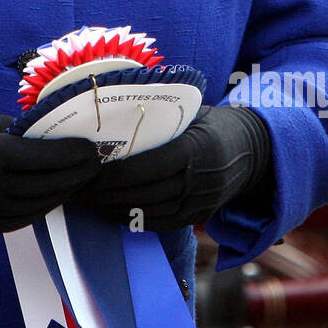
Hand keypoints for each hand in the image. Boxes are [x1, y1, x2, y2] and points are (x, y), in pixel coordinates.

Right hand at [0, 105, 101, 232]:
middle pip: (43, 185)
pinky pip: (15, 220)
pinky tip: (50, 196)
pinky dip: (38, 209)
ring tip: (78, 180)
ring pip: (34, 207)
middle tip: (95, 164)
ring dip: (61, 194)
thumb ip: (8, 129)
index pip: (40, 157)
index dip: (70, 155)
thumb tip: (42, 134)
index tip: (91, 148)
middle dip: (75, 176)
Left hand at [66, 104, 273, 229]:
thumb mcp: (191, 112)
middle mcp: (199, 182)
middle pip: (142, 193)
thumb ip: (158, 115)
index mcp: (196, 150)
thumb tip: (111, 105)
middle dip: (102, 192)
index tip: (84, 166)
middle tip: (72, 184)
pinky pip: (158, 223)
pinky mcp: (197, 217)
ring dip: (111, 207)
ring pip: (147, 212)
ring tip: (83, 197)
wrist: (255, 151)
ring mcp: (199, 204)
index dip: (112, 171)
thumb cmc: (213, 123)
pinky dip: (130, 218)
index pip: (146, 166)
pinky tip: (107, 209)